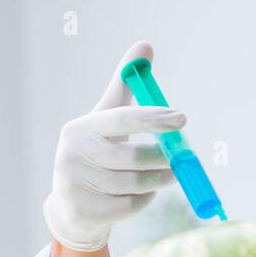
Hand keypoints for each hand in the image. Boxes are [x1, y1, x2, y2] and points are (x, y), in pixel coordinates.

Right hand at [42, 41, 185, 251]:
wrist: (72, 205)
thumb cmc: (96, 153)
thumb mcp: (106, 120)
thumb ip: (124, 85)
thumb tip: (145, 45)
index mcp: (80, 129)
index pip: (122, 119)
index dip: (154, 119)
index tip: (183, 119)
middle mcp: (72, 155)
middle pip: (133, 157)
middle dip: (164, 158)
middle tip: (183, 159)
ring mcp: (75, 185)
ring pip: (136, 184)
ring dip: (159, 180)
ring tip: (167, 174)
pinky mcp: (84, 211)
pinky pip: (131, 205)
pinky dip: (146, 199)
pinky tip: (146, 193)